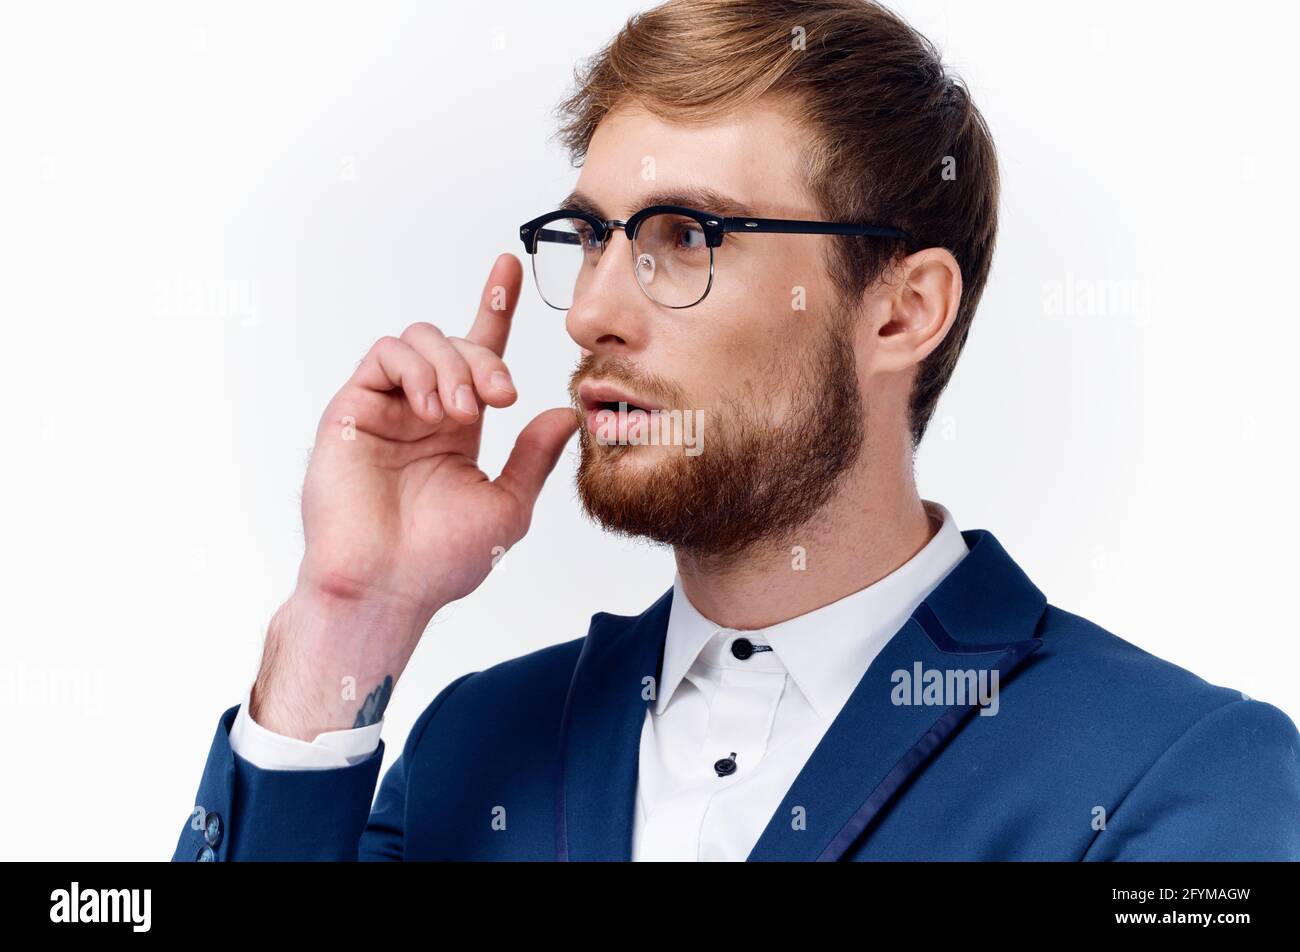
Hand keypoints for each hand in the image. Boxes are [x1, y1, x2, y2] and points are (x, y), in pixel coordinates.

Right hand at [252, 254, 576, 737]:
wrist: (389, 588)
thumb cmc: (441, 561)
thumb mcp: (508, 506)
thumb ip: (534, 458)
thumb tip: (566, 413)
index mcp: (457, 429)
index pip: (478, 355)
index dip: (493, 308)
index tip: (508, 266)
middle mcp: (421, 410)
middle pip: (456, 343)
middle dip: (486, 359)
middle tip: (502, 400)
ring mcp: (385, 407)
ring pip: (420, 340)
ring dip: (453, 366)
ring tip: (464, 415)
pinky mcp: (352, 409)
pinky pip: (386, 356)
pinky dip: (418, 369)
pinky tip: (434, 408)